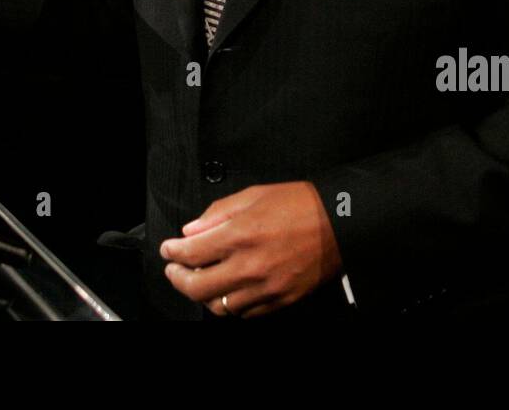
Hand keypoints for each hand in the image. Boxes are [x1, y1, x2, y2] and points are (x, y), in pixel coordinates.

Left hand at [159, 182, 343, 317]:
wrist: (339, 223)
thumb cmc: (298, 204)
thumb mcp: (253, 194)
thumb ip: (218, 213)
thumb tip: (191, 231)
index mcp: (240, 234)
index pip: (191, 252)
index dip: (172, 252)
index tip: (168, 250)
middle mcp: (249, 265)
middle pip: (197, 287)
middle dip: (178, 279)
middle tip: (175, 270)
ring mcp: (265, 288)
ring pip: (219, 306)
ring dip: (203, 295)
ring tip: (200, 281)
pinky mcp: (280, 300)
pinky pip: (245, 313)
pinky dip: (231, 305)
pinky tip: (228, 291)